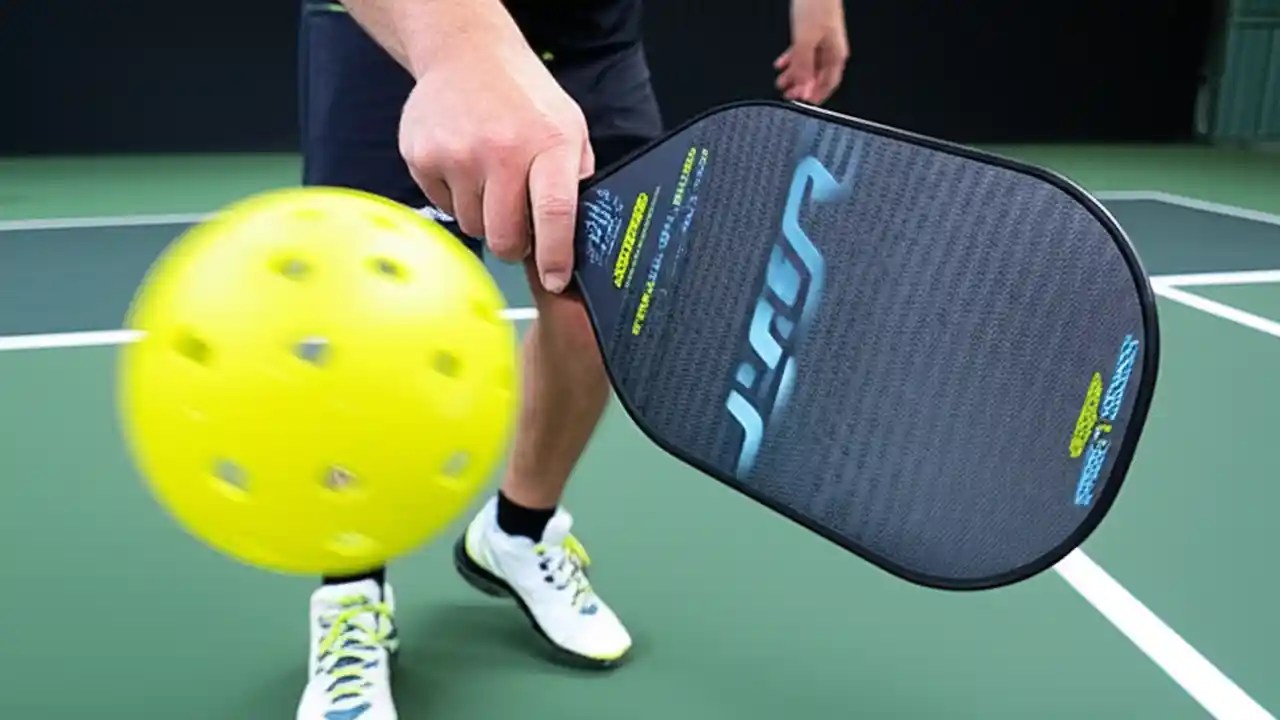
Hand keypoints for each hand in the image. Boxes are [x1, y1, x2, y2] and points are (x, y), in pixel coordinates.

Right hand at [398, 40, 592, 293]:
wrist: (466, 53)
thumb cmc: (523, 96)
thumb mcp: (569, 126)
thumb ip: (576, 176)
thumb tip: (580, 232)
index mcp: (548, 144)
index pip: (554, 213)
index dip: (555, 256)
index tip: (557, 279)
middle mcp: (501, 151)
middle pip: (505, 236)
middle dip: (514, 245)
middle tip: (517, 227)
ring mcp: (457, 155)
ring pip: (473, 226)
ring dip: (484, 217)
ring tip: (490, 180)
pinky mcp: (423, 157)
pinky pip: (444, 206)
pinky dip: (456, 197)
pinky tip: (465, 165)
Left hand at [775, 0, 849, 104]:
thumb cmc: (816, 5)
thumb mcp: (805, 40)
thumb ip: (803, 66)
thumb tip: (802, 89)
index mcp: (835, 54)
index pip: (828, 84)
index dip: (815, 96)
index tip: (803, 105)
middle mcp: (830, 49)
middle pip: (816, 76)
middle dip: (801, 87)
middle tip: (787, 95)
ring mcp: (821, 40)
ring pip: (808, 65)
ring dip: (794, 75)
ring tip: (781, 82)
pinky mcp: (812, 32)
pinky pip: (802, 52)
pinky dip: (792, 60)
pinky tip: (782, 64)